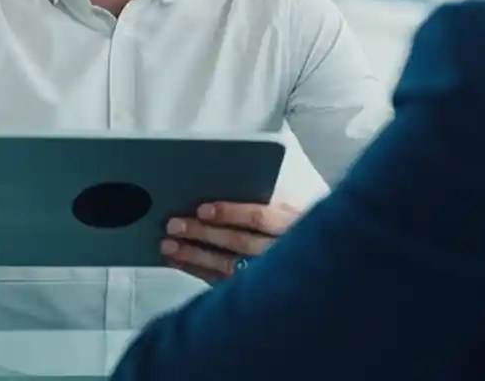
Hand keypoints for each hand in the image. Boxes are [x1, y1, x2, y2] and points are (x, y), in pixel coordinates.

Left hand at [161, 201, 301, 282]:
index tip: (203, 209)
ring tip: (168, 246)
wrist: (315, 275)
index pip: (260, 218)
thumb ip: (265, 204)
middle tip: (174, 225)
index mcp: (294, 224)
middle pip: (239, 242)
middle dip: (203, 233)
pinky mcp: (257, 293)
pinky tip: (180, 262)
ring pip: (229, 267)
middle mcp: (283, 253)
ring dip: (194, 256)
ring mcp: (271, 277)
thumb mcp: (296, 212)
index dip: (230, 213)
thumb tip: (220, 191)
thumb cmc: (300, 233)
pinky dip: (198, 271)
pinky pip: (224, 284)